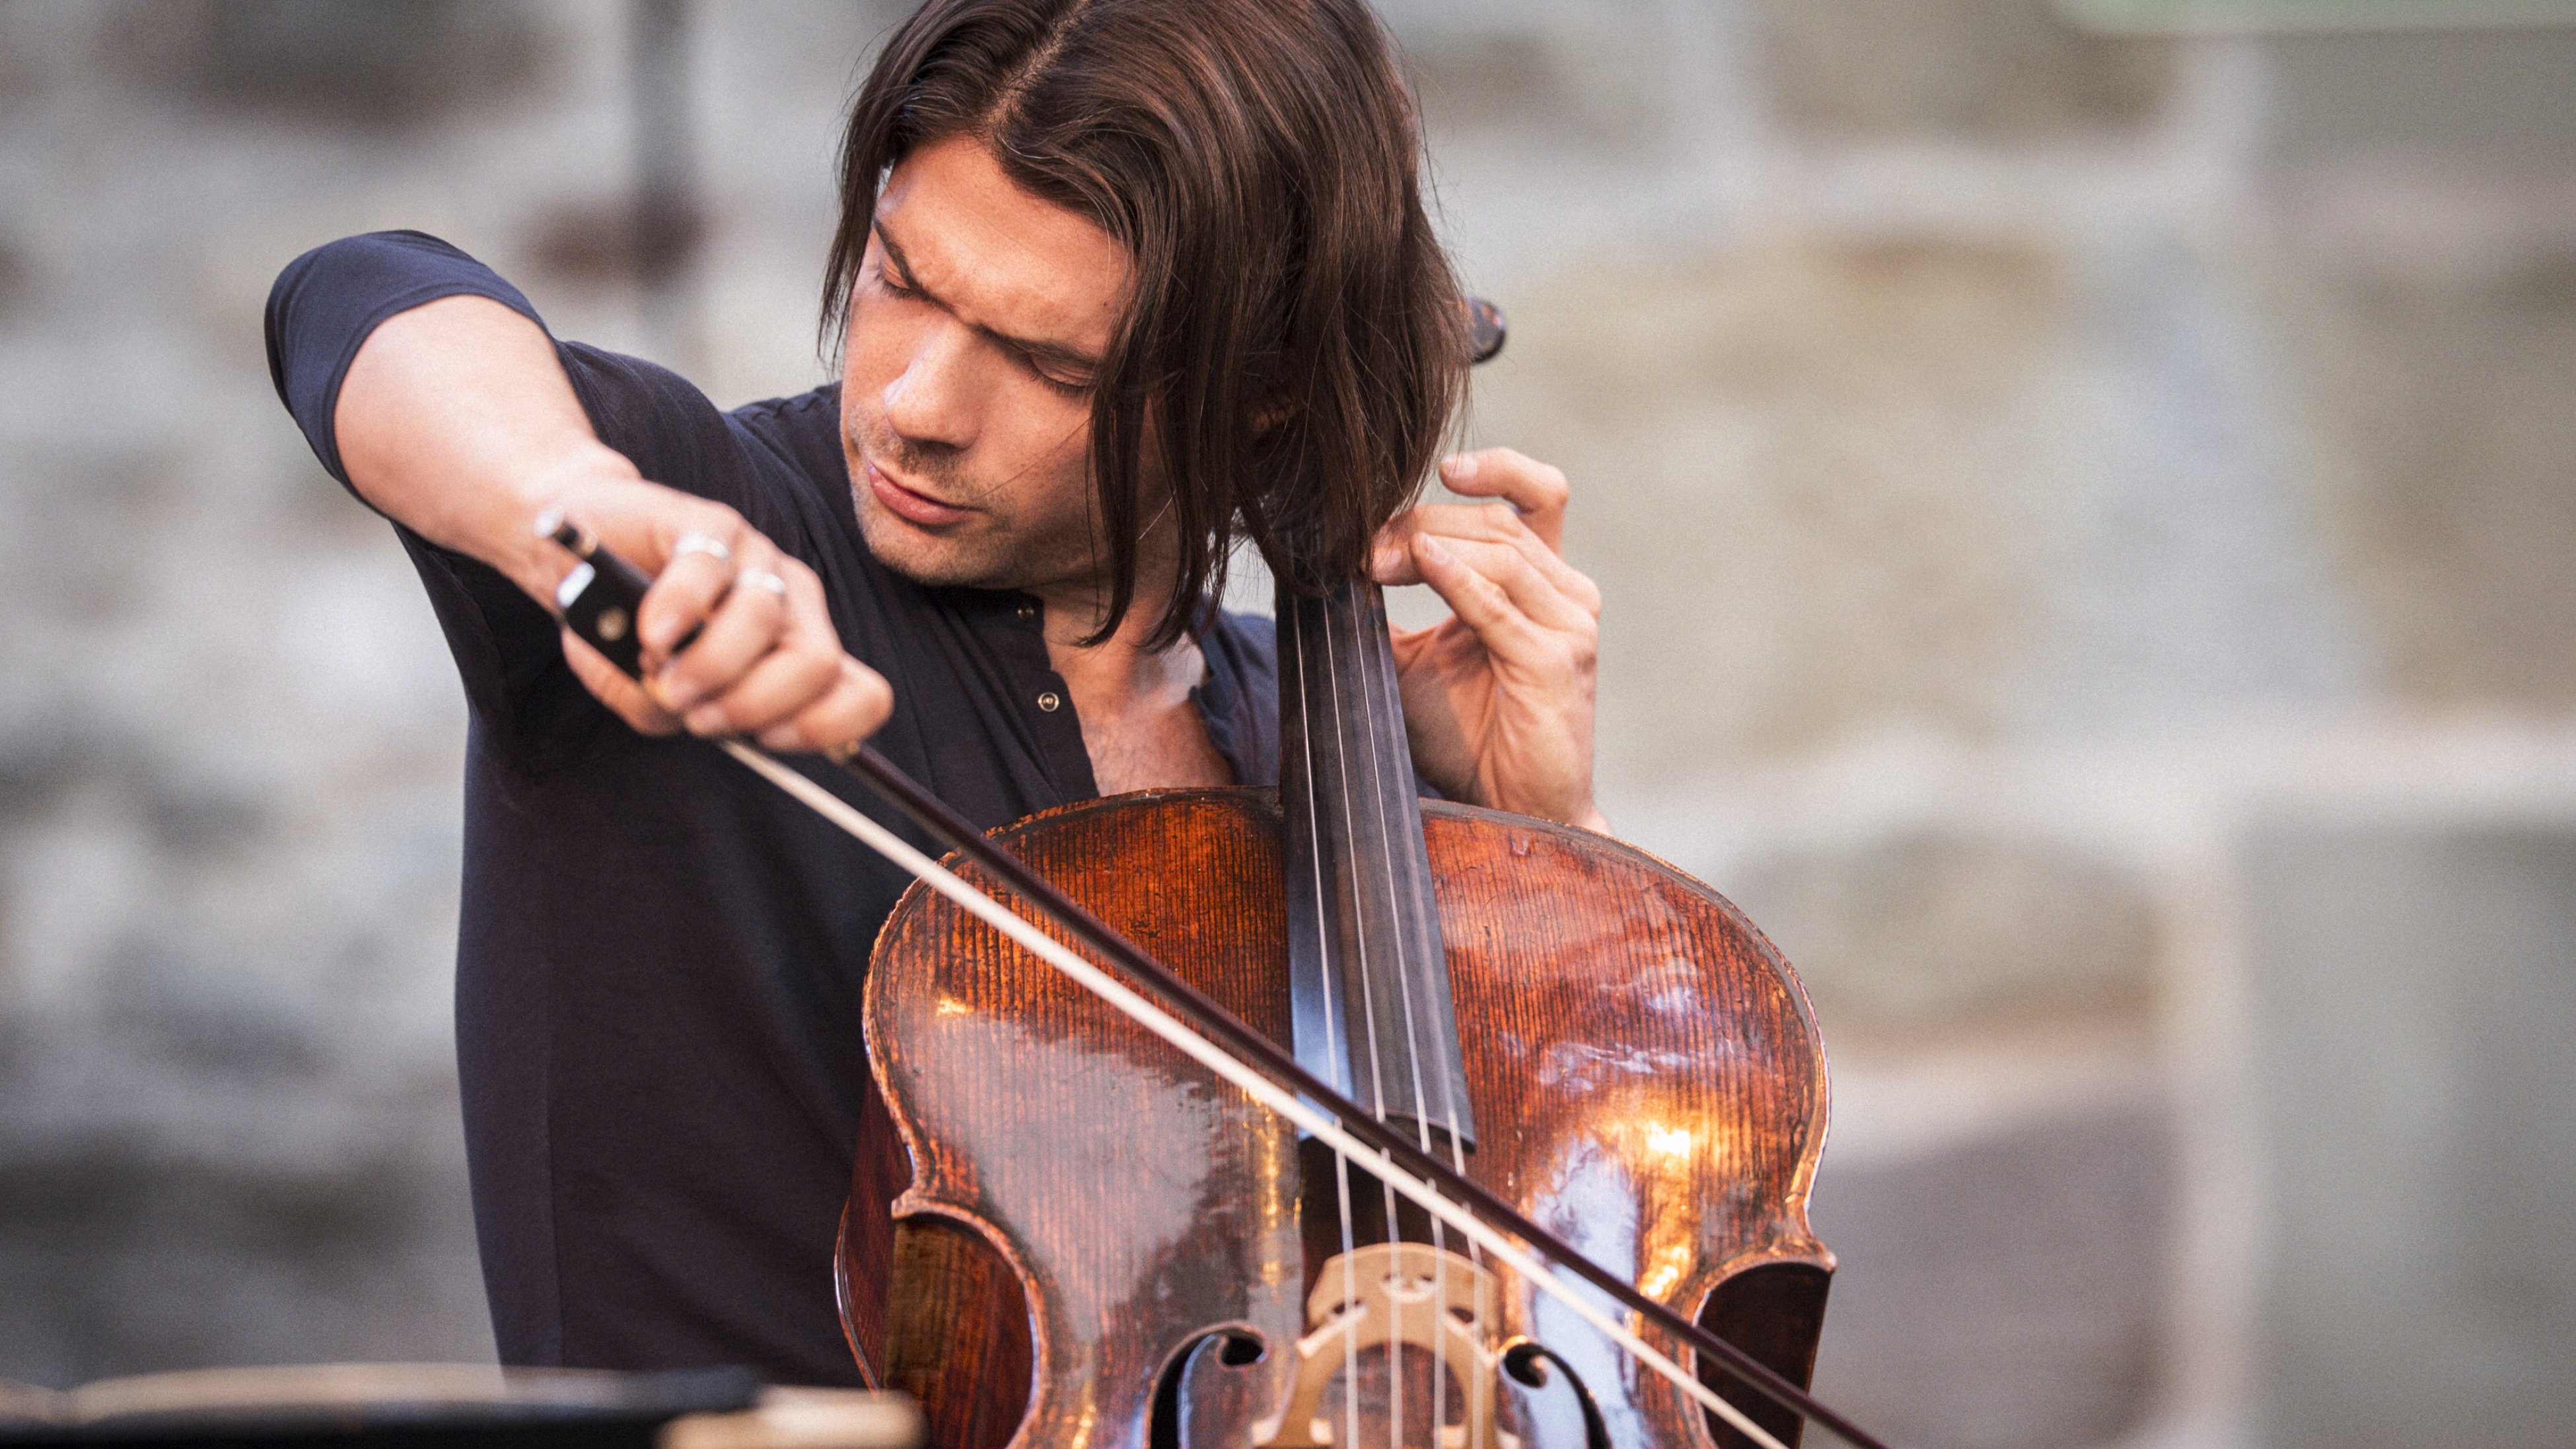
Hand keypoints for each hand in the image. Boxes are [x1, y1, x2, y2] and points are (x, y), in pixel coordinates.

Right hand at [532, 463, 891, 755]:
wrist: (576, 558)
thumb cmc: (625, 634)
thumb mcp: (649, 692)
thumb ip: (664, 711)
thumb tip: (677, 710)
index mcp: (799, 650)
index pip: (862, 694)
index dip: (824, 727)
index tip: (763, 741)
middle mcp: (793, 605)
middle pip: (818, 663)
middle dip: (755, 704)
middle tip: (697, 716)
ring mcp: (756, 559)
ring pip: (763, 619)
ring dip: (710, 664)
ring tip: (661, 674)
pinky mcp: (709, 523)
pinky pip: (709, 568)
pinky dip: (678, 610)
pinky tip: (651, 633)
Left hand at [1371, 448, 1606, 831]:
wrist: (1511, 809)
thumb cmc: (1470, 738)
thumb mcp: (1414, 660)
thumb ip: (1389, 609)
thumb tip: (1327, 566)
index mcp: (1543, 582)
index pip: (1536, 493)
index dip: (1490, 467)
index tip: (1433, 470)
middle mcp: (1566, 594)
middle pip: (1498, 521)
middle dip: (1424, 521)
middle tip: (1363, 544)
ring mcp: (1570, 626)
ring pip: (1501, 551)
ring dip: (1428, 545)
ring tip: (1372, 561)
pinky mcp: (1558, 662)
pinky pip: (1499, 607)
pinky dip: (1455, 579)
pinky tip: (1416, 564)